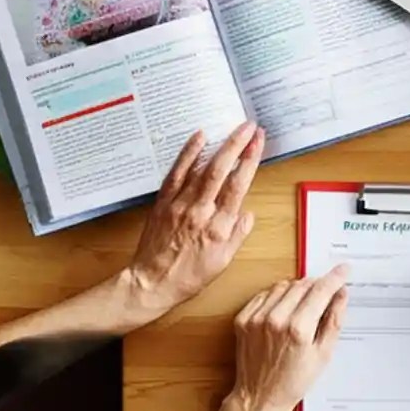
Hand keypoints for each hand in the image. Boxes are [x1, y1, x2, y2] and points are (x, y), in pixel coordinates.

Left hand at [126, 121, 265, 322]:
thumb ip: (237, 235)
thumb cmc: (187, 277)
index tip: (258, 143)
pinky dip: (189, 153)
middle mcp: (200, 212)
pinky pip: (177, 172)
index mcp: (218, 228)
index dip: (250, 161)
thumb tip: (248, 214)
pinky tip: (199, 137)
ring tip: (234, 129)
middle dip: (238, 145)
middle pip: (222, 171)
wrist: (150, 283)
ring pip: (202, 169)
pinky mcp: (164, 202)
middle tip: (250, 126)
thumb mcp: (222, 263)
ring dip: (220, 146)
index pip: (238, 186)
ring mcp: (180, 205)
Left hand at [220, 265, 349, 410]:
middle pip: (302, 284)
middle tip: (324, 291)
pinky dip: (276, 295)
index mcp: (298, 329)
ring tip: (302, 305)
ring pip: (282, 285)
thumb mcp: (323, 354)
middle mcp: (275, 320)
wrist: (259, 396)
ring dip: (296, 288)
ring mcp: (256, 318)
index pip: (321, 290)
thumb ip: (334, 321)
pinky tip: (283, 308)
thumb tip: (341, 295)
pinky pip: (263, 294)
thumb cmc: (292, 381)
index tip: (343, 270)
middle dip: (317, 284)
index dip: (335, 277)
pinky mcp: (243, 319)